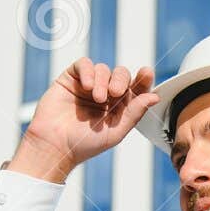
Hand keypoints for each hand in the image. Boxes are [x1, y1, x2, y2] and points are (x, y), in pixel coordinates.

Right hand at [9, 59, 159, 182]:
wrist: (55, 145)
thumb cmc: (85, 144)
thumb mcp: (116, 132)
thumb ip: (134, 113)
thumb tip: (154, 97)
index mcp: (119, 107)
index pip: (135, 88)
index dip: (143, 79)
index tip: (146, 73)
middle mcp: (105, 94)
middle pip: (121, 74)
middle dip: (121, 80)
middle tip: (115, 94)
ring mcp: (87, 86)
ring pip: (103, 69)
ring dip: (102, 81)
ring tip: (97, 98)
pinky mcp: (71, 79)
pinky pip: (84, 65)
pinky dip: (88, 72)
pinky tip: (86, 87)